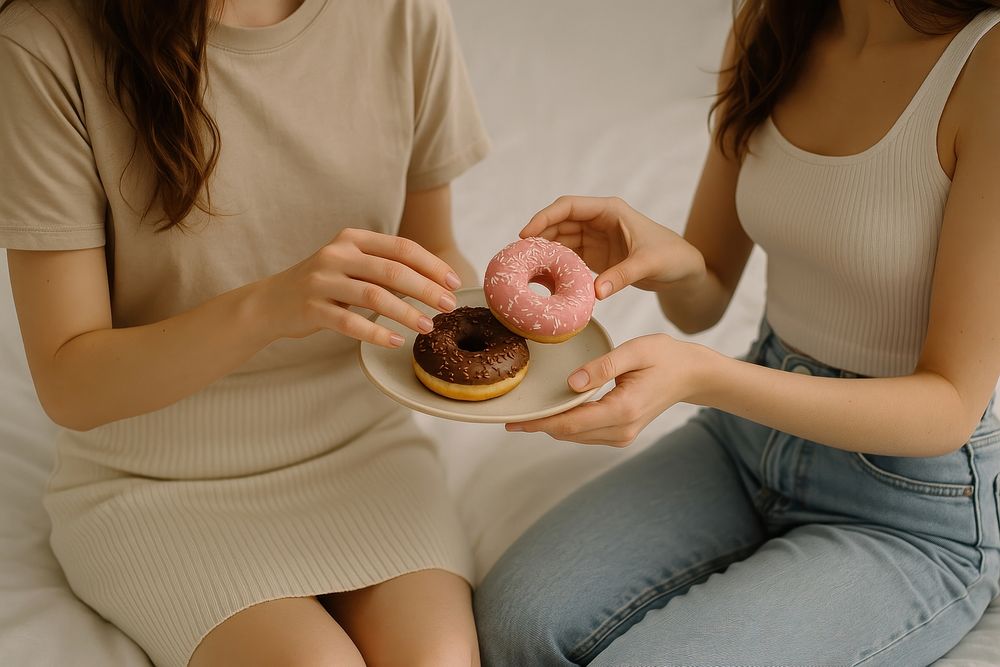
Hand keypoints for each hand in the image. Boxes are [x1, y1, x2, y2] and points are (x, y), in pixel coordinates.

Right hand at [254, 228, 461, 347]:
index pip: (402, 247)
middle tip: (448, 306)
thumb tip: (436, 282)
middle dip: (426, 289)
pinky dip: (375, 332)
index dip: (431, 265)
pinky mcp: (311, 308)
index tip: (454, 282)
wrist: (272, 301)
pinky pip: (349, 322)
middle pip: (392, 270)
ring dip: (406, 312)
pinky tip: (395, 340)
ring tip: (427, 326)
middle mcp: (337, 254)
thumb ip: (386, 268)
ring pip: (373, 295)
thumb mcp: (353, 266)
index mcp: (353, 239)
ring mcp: (322, 280)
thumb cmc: (325, 285)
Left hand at [506, 334, 707, 445]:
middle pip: (569, 433)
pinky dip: (566, 425)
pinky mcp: (621, 433)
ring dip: (551, 426)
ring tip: (525, 415)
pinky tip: (551, 412)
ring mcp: (622, 435)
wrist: (691, 374)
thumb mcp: (635, 352)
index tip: (514, 422)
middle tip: (509, 417)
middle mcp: (622, 429)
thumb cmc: (665, 357)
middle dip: (539, 426)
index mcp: (624, 409)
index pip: (572, 422)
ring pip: (575, 436)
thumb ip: (603, 367)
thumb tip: (572, 382)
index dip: (540, 424)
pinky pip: (586, 433)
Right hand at [520, 196, 704, 298]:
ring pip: (560, 239)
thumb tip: (596, 292)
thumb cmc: (672, 257)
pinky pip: (568, 256)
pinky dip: (554, 264)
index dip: (545, 217)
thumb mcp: (649, 264)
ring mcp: (595, 238)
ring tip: (525, 267)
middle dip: (538, 236)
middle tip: (518, 256)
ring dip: (544, 251)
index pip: (569, 207)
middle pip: (559, 222)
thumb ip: (622, 276)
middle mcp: (598, 221)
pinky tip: (542, 276)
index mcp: (609, 211)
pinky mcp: (594, 256)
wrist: (683, 271)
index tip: (526, 234)